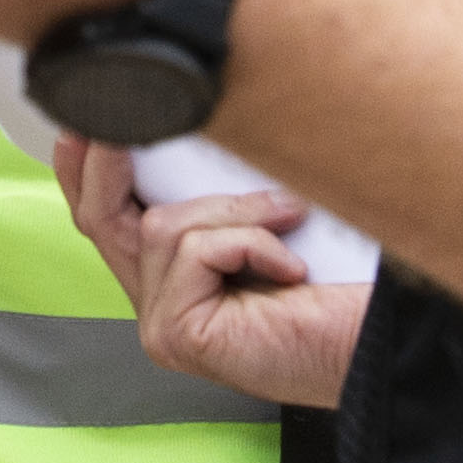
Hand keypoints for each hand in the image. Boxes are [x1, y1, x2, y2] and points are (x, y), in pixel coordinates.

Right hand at [55, 136, 367, 409]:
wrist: (379, 347)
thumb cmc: (341, 289)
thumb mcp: (266, 216)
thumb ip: (223, 186)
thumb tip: (207, 121)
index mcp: (175, 275)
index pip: (106, 214)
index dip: (83, 165)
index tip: (85, 116)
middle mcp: (158, 302)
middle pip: (100, 215)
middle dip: (107, 159)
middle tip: (118, 117)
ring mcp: (161, 325)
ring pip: (164, 225)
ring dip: (235, 211)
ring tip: (288, 220)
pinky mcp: (175, 335)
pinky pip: (192, 250)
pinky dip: (249, 242)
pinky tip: (289, 268)